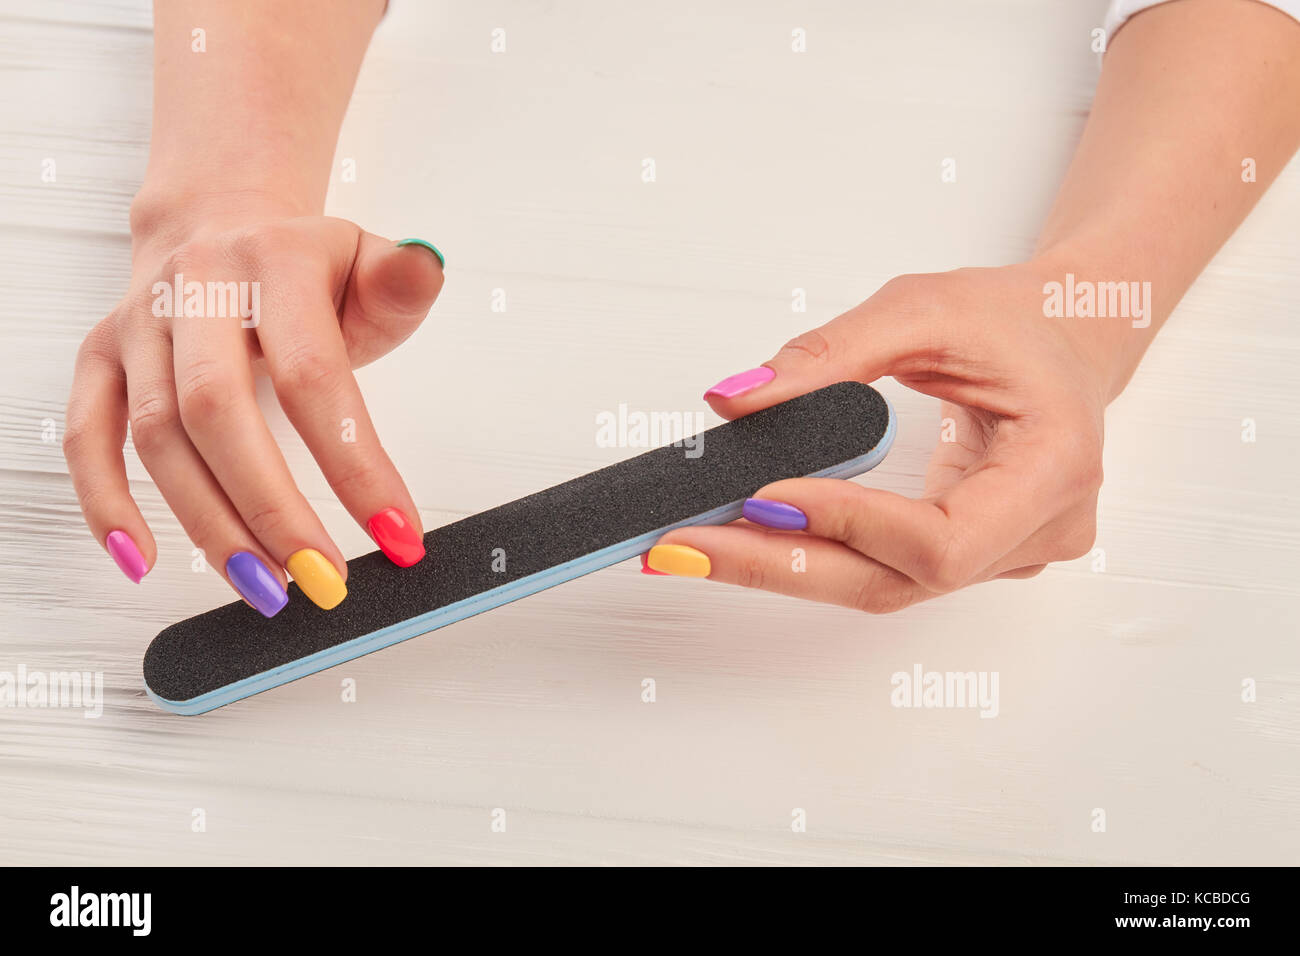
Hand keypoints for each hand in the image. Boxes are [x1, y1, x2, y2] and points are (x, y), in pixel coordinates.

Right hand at [65, 202, 444, 613]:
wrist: (221, 224)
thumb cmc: (305, 267)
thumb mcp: (368, 265)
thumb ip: (401, 283)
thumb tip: (427, 265)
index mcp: (274, 260)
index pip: (313, 375)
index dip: (354, 462)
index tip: (396, 532)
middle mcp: (196, 285)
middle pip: (218, 410)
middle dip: (272, 508)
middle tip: (321, 576)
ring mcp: (140, 324)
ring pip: (159, 437)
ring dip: (211, 523)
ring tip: (267, 585)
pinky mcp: (102, 357)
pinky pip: (89, 436)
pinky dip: (108, 502)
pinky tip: (145, 558)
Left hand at [646, 263, 1110, 611]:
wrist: (1069, 332)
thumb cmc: (1015, 319)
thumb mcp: (924, 308)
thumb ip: (827, 352)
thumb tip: (734, 400)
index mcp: (1053, 471)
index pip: (940, 539)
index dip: (848, 525)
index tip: (762, 495)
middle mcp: (1038, 534)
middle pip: (894, 582)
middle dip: (780, 564)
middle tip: (686, 546)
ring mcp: (1006, 557)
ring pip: (881, 587)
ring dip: (783, 567)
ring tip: (697, 547)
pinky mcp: (972, 558)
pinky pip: (882, 572)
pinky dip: (812, 556)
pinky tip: (748, 541)